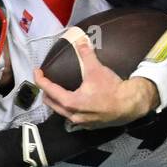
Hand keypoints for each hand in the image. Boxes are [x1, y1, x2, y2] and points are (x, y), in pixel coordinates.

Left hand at [33, 27, 158, 128]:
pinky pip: (72, 117)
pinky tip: (73, 101)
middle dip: (46, 91)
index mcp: (70, 102)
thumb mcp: (96, 69)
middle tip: (46, 81)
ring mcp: (80, 123)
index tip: (37, 71)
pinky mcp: (89, 125)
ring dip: (56, 101)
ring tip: (57, 91)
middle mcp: (72, 115)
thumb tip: (80, 40)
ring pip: (61, 112)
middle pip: (51, 103)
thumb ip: (86, 54)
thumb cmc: (112, 89)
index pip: (48, 90)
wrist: (130, 105)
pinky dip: (68, 108)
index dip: (40, 79)